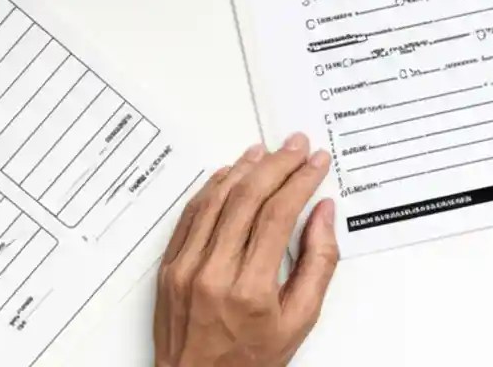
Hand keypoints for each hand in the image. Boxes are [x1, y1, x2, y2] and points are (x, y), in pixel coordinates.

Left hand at [154, 134, 337, 366]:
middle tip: (296, 146)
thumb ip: (318, 263)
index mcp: (249, 289)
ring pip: (216, 199)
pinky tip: (230, 173)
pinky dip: (212, 188)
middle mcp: (213, 273)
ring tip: (266, 152)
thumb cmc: (249, 359)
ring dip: (244, 168)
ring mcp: (185, 268)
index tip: (316, 163)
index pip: (278, 215)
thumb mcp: (300, 320)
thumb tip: (323, 214)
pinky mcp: (169, 267)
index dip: (300, 181)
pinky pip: (191, 214)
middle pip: (247, 198)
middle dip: (277, 165)